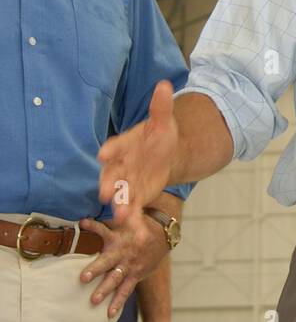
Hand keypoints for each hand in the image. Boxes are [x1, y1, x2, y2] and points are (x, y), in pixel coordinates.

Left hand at [79, 205, 168, 316]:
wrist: (164, 236)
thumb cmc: (140, 224)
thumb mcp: (130, 215)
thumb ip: (117, 209)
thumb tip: (95, 208)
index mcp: (121, 236)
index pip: (105, 230)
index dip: (94, 227)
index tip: (83, 223)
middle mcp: (125, 252)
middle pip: (109, 260)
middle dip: (96, 269)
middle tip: (83, 278)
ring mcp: (131, 266)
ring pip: (116, 279)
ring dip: (105, 290)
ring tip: (94, 300)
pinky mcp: (136, 276)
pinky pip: (126, 290)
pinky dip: (118, 302)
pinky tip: (110, 314)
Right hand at [98, 80, 177, 214]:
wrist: (166, 155)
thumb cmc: (158, 136)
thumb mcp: (163, 121)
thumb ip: (161, 107)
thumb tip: (165, 85)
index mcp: (123, 145)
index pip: (114, 147)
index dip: (109, 151)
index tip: (104, 155)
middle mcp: (119, 167)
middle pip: (111, 176)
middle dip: (108, 184)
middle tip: (105, 193)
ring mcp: (126, 185)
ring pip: (119, 197)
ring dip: (120, 207)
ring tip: (123, 217)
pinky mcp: (136, 199)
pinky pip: (133, 213)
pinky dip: (135, 225)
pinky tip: (140, 237)